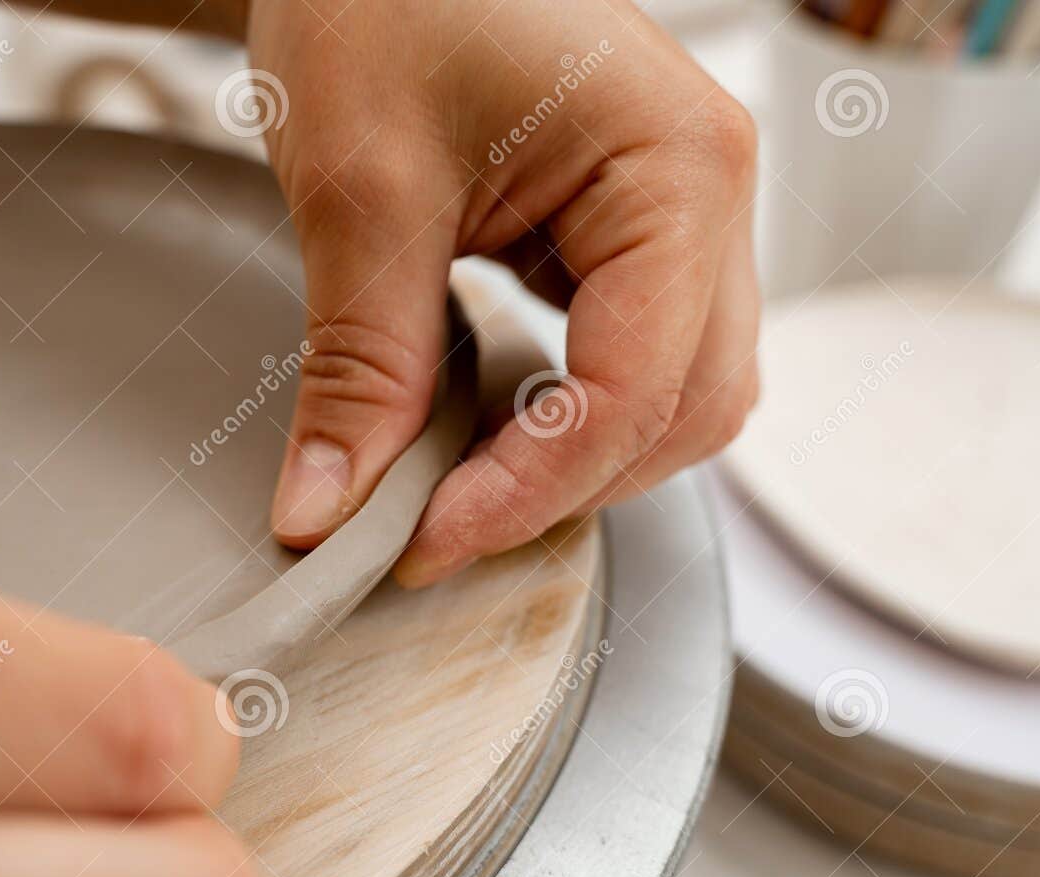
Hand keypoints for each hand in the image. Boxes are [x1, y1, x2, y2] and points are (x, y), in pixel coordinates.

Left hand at [243, 0, 759, 583]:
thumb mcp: (360, 191)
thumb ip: (359, 368)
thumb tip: (329, 515)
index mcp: (677, 168)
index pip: (634, 389)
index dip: (531, 491)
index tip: (424, 544)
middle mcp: (710, 195)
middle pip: (687, 412)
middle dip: (564, 489)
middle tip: (434, 533)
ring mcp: (685, 215)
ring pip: (678, 399)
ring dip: (579, 462)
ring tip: (462, 489)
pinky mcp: (639, 231)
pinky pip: (640, 360)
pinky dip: (571, 415)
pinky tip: (491, 428)